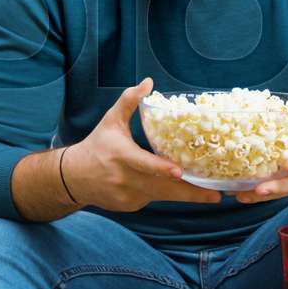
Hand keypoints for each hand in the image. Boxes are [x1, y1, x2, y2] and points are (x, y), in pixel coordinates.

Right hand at [63, 78, 221, 209]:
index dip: (161, 169)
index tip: (179, 172)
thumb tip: (149, 82)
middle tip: (215, 195)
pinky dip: (165, 193)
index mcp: (120, 155)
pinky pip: (153, 199)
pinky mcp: (129, 206)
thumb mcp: (111, 120)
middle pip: (161, 188)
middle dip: (190, 193)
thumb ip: (130, 100)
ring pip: (161, 196)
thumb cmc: (97, 145)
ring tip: (212, 195)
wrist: (73, 178)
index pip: (142, 163)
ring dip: (185, 196)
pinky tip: (180, 188)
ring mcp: (127, 195)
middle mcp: (124, 178)